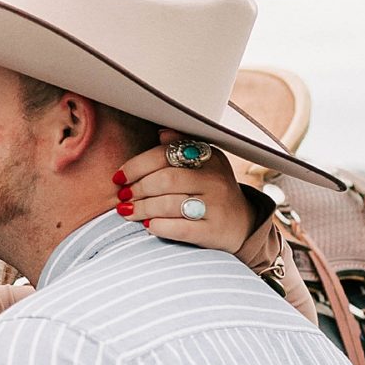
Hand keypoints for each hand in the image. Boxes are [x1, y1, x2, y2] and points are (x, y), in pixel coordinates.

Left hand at [121, 133, 253, 253]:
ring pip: (168, 204)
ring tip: (128, 212)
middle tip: (123, 196)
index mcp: (209, 157)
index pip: (165, 155)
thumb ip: (182, 147)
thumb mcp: (204, 164)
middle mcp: (215, 179)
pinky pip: (179, 229)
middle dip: (137, 189)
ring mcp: (216, 206)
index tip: (120, 176)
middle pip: (165, 180)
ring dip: (141, 209)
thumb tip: (162, 133)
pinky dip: (158, 226)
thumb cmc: (212, 192)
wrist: (244, 224)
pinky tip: (148, 226)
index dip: (137, 165)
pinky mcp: (213, 231)